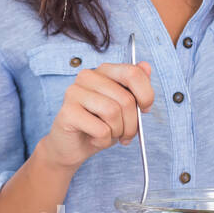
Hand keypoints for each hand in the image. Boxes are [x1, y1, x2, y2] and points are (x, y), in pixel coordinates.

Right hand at [38, 61, 155, 169]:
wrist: (72, 146)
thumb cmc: (99, 125)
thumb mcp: (123, 107)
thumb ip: (135, 86)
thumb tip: (146, 66)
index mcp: (103, 71)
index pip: (133, 73)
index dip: (146, 95)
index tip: (145, 109)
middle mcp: (87, 76)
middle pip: (125, 99)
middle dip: (132, 124)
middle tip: (125, 133)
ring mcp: (74, 92)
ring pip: (113, 112)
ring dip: (117, 132)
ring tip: (109, 135)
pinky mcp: (67, 112)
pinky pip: (101, 129)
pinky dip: (104, 141)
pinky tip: (95, 139)